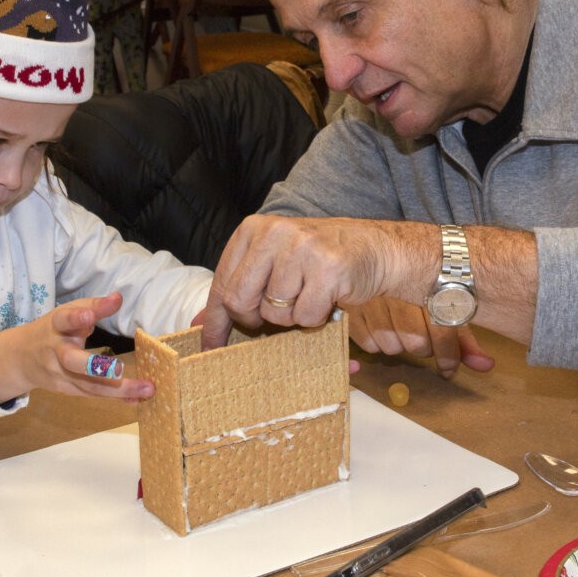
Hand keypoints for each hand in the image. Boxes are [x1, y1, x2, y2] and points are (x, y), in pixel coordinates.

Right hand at [0, 294, 154, 403]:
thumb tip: (118, 298)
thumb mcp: (67, 313)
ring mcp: (61, 375)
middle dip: (96, 366)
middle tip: (121, 369)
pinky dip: (117, 396)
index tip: (89, 315)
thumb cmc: (54, 330)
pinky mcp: (68, 389)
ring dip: (119, 389)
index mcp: (56, 326)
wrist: (20, 359)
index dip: (76, 317)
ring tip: (147, 388)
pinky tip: (139, 397)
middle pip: (72, 361)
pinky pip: (94, 394)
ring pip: (89, 385)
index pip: (64, 320)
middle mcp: (56, 352)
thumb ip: (93, 306)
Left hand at [201, 215, 431, 350]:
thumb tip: (201, 324)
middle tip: (281, 311)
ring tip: (311, 294)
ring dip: (293, 316)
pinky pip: (305, 317)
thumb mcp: (275, 262)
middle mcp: (273, 232)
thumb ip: (242, 288)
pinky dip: (317, 318)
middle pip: (240, 301)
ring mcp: (301, 248)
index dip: (215, 321)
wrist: (377, 249)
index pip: (223, 284)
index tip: (209, 347)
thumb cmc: (320, 260)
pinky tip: (329, 296)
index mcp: (254, 229)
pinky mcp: (327, 268)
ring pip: (274, 313)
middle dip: (257, 319)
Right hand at [344, 297, 494, 378]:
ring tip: (399, 329)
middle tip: (423, 341)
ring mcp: (372, 299)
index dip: (448, 353)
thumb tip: (487, 366)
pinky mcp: (351, 308)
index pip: (441, 327)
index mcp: (426, 285)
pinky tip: (379, 326)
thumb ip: (464, 339)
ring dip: (398, 344)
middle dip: (423, 348)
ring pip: (392, 347)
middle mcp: (398, 291)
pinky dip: (376, 341)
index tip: (449, 368)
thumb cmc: (417, 286)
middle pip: (416, 343)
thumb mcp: (444, 306)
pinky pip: (369, 344)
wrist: (374, 254)